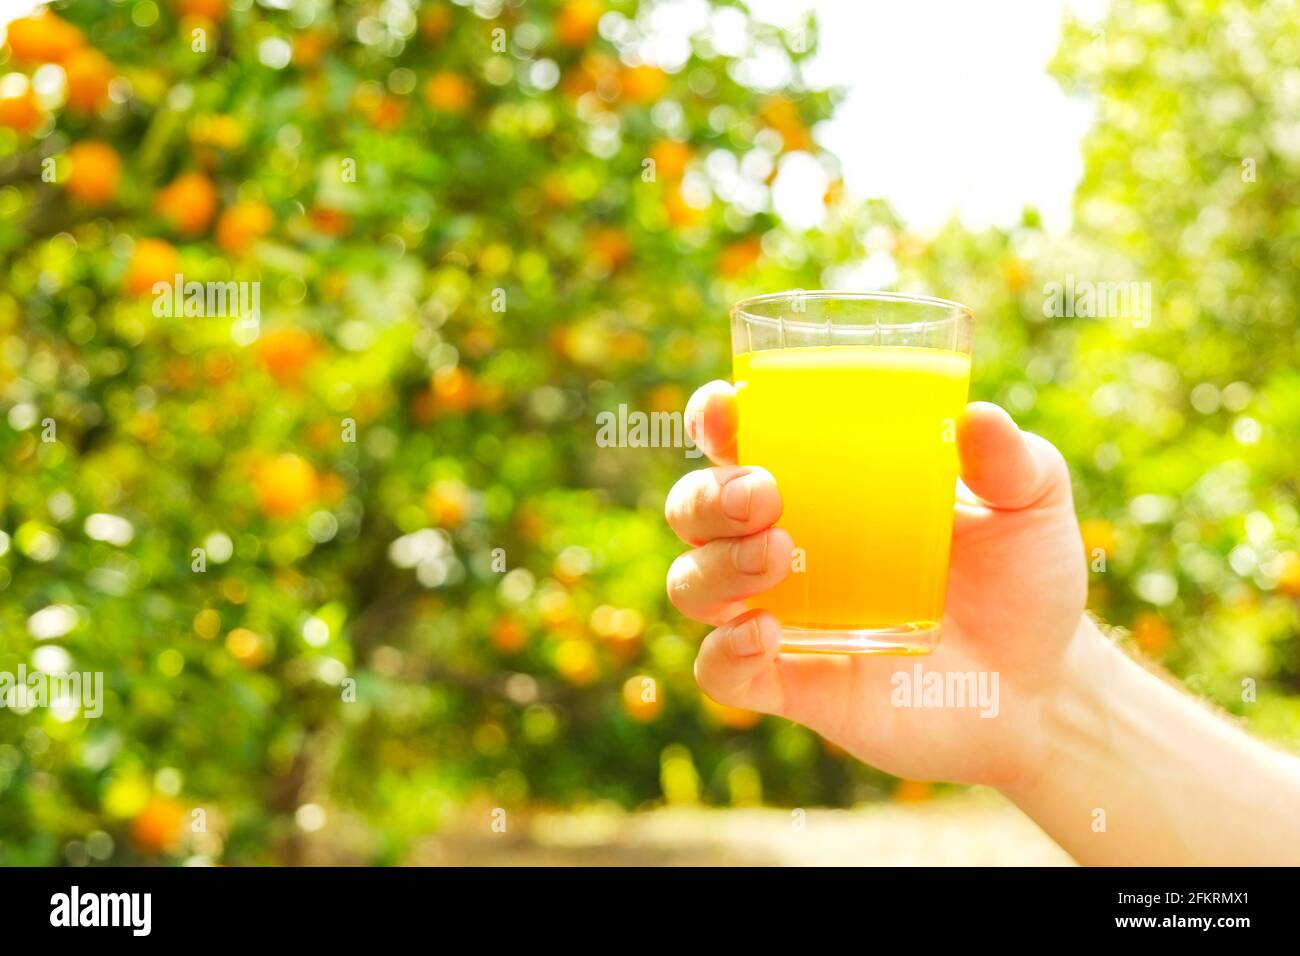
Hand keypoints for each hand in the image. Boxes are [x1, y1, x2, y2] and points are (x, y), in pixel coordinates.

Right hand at [665, 380, 1089, 789]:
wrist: (1040, 687)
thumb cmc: (1022, 580)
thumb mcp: (1031, 506)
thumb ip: (1012, 461)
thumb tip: (976, 419)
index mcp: (823, 485)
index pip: (740, 441)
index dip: (715, 420)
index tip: (728, 407)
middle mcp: (783, 545)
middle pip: (695, 509)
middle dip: (709, 496)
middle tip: (765, 494)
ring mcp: (780, 616)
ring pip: (692, 584)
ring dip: (714, 565)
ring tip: (776, 556)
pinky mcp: (791, 684)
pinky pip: (721, 671)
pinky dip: (725, 652)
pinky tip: (764, 634)